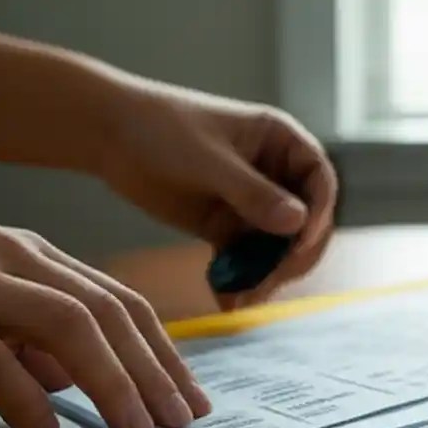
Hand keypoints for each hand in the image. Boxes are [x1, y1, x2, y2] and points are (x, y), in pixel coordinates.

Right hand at [0, 211, 210, 427]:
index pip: (119, 302)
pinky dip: (23, 395)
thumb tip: (77, 380)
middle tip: (177, 421)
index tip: (190, 396)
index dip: (163, 352)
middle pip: (106, 313)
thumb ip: (29, 334)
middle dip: (151, 371)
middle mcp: (8, 258)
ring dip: (109, 381)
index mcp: (29, 255)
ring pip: (64, 325)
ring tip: (133, 427)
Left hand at [97, 80, 337, 309]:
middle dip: (290, 255)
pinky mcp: (227, 227)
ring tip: (242, 299)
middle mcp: (275, 174)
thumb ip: (253, 192)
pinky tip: (226, 299)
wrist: (107, 134)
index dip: (318, 214)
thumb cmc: (161, 128)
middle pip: (304, 224)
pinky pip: (244, 259)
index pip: (319, 182)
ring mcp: (252, 204)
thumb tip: (300, 223)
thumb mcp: (209, 160)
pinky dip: (239, 280)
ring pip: (276, 248)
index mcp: (281, 143)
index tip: (299, 243)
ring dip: (265, 276)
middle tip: (269, 280)